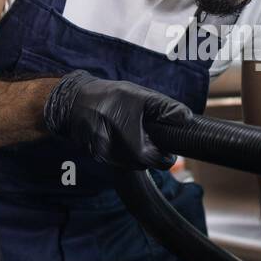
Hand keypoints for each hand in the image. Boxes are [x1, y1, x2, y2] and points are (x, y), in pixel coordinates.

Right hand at [43, 69, 191, 168]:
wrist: (73, 101)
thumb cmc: (108, 97)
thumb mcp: (141, 97)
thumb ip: (166, 108)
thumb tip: (186, 118)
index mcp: (136, 149)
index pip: (163, 163)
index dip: (167, 150)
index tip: (163, 137)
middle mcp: (121, 161)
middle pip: (147, 163)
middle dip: (150, 148)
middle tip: (145, 128)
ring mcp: (108, 161)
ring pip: (133, 161)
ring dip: (136, 149)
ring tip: (129, 128)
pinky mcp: (98, 157)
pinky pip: (118, 157)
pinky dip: (121, 147)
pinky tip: (116, 131)